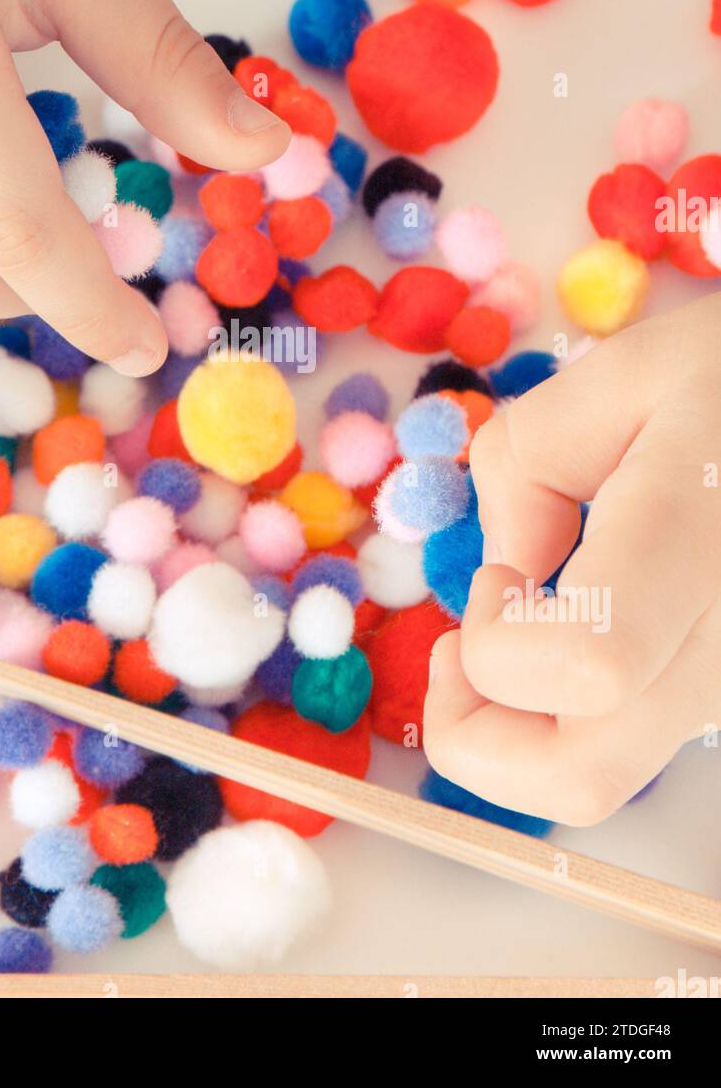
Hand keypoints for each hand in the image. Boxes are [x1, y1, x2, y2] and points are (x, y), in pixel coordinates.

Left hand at [425, 292, 720, 824]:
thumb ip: (527, 466)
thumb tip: (511, 570)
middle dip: (475, 734)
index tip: (496, 574)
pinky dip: (572, 713)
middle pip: (581, 777)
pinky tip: (578, 628)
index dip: (499, 642)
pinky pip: (636, 741)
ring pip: (604, 775)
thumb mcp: (622, 375)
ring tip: (518, 625)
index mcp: (695, 545)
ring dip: (520, 724)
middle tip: (456, 651)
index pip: (589, 665)